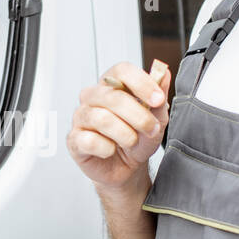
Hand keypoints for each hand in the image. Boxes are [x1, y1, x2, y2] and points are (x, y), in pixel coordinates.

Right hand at [67, 61, 170, 191]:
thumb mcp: (156, 119)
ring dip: (125, 134)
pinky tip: (111, 150)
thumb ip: (159, 97)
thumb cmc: (138, 139)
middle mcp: (93, 97)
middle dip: (139, 116)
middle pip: (113, 97)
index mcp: (112, 85)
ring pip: (102, 119)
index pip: (122, 71)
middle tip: (151, 128)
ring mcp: (81, 117)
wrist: (127, 167)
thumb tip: (163, 74)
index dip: (142, 83)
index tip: (158, 99)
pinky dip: (106, 148)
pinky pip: (89, 140)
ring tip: (132, 142)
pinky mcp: (75, 139)